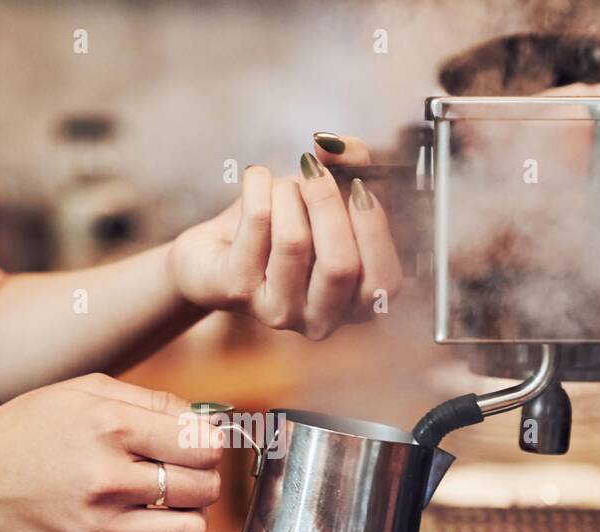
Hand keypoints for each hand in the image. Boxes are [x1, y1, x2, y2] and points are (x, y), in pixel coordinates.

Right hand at [0, 373, 221, 531]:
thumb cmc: (29, 427)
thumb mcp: (87, 391)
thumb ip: (154, 403)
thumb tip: (208, 425)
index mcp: (111, 425)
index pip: (205, 445)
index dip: (208, 444)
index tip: (193, 445)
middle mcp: (107, 477)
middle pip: (205, 489)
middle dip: (202, 479)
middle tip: (177, 473)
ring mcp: (99, 524)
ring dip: (187, 519)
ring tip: (164, 505)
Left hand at [168, 133, 401, 339]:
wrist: (215, 249)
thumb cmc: (281, 226)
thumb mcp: (327, 195)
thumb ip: (348, 167)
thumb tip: (336, 144)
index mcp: (356, 305)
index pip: (384, 282)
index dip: (374, 229)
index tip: (358, 186)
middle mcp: (321, 320)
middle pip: (339, 265)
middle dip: (328, 203)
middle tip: (313, 170)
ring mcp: (278, 312)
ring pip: (294, 242)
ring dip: (289, 194)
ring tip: (280, 184)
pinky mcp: (237, 290)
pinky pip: (258, 223)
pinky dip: (259, 186)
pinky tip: (256, 179)